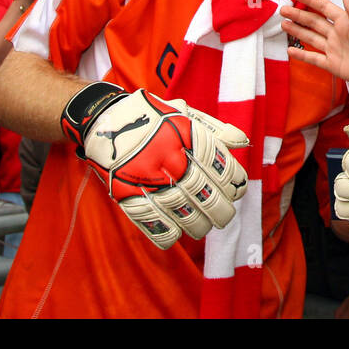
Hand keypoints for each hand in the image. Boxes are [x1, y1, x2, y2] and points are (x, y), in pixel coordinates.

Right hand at [61, 82, 249, 248]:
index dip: (234, 182)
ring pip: (180, 210)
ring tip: (203, 228)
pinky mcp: (126, 191)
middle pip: (203, 193)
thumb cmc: (151, 118)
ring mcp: (147, 176)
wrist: (104, 118)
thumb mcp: (184, 114)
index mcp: (187, 136)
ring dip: (196, 225)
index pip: (221, 166)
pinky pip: (149, 219)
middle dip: (219, 210)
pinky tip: (175, 235)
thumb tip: (243, 142)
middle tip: (224, 217)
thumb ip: (214, 129)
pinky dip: (165, 232)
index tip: (237, 190)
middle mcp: (170, 157)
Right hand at [281, 0, 348, 85]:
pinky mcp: (332, 64)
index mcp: (344, 22)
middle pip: (313, 22)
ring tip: (283, 24)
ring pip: (310, 38)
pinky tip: (290, 50)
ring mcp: (332, 49)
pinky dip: (302, 55)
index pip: (323, 7)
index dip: (309, 0)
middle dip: (298, 15)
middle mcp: (335, 33)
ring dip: (297, 31)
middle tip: (282, 10)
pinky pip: (313, 58)